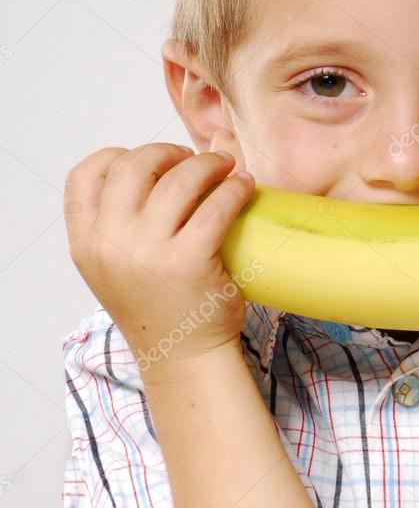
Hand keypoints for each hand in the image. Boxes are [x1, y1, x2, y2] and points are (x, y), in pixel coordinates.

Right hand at [64, 143, 256, 373]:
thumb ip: (127, 216)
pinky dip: (234, 188)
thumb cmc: (157, 303)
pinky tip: (243, 186)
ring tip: (225, 167)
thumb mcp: (119, 263)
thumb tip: (180, 152)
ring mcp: (149, 252)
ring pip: (179, 179)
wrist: (182, 355)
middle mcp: (110, 244)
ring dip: (207, 163)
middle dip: (168, 152)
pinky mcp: (190, 261)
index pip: (84, 175)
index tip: (150, 161)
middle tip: (194, 159)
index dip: (118, 155)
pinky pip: (216, 206)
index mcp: (86, 242)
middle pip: (134, 166)